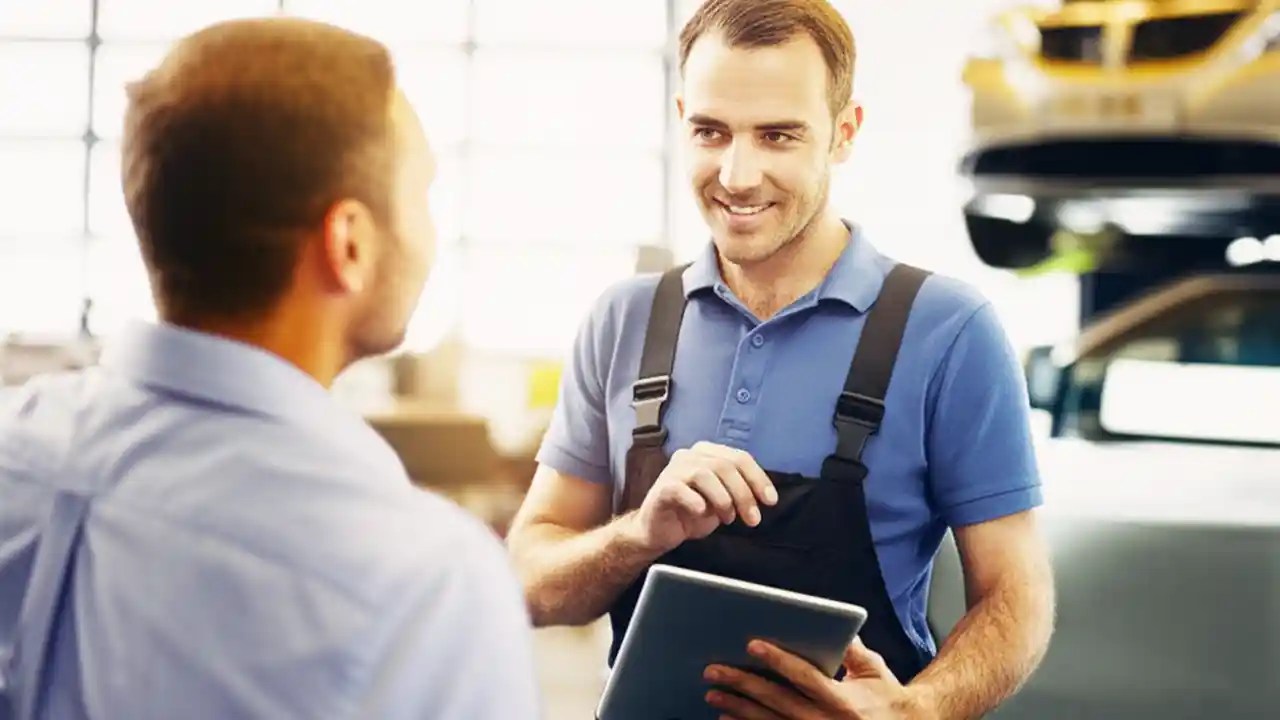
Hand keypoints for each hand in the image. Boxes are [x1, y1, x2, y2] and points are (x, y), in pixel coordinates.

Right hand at [630, 441, 776, 552]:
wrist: (659, 531)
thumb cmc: (691, 512)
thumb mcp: (723, 499)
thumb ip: (739, 490)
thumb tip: (766, 495)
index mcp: (708, 453)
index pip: (739, 458)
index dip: (758, 478)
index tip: (770, 501)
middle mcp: (690, 456)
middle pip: (725, 466)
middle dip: (744, 494)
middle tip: (753, 519)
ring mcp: (674, 470)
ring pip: (706, 475)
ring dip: (723, 500)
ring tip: (727, 519)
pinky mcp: (662, 488)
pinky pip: (682, 490)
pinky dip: (696, 502)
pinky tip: (702, 513)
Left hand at [703, 638, 934, 719]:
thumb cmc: (886, 698)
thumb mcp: (874, 669)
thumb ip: (851, 647)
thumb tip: (831, 621)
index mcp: (842, 700)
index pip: (804, 676)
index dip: (777, 659)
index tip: (752, 644)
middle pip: (776, 701)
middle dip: (743, 685)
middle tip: (714, 671)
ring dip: (737, 709)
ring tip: (713, 694)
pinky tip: (728, 718)